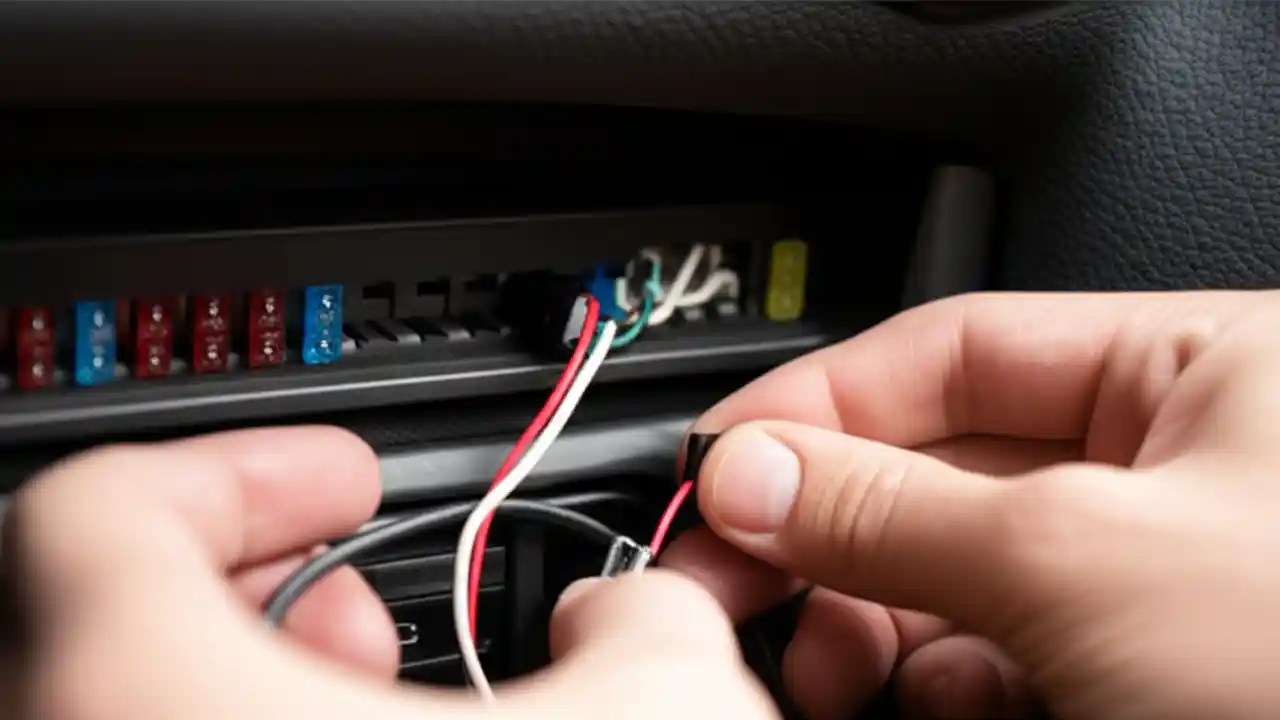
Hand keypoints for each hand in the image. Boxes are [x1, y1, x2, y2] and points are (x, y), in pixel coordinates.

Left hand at [1, 427, 775, 719]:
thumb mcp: (650, 706)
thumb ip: (643, 606)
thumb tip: (641, 611)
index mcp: (152, 699)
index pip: (103, 509)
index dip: (242, 460)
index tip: (340, 475)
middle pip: (110, 619)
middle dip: (267, 581)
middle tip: (369, 588)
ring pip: (156, 716)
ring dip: (283, 692)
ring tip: (415, 707)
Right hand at [664, 290, 1279, 719]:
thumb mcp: (1086, 563)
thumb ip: (899, 508)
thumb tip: (757, 471)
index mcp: (1198, 377)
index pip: (957, 351)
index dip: (823, 402)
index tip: (724, 463)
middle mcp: (1177, 472)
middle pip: (945, 468)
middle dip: (834, 527)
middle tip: (737, 576)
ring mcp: (1157, 586)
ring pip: (961, 577)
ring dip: (874, 621)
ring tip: (826, 669)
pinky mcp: (1143, 680)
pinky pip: (1004, 660)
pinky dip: (940, 686)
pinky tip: (917, 706)